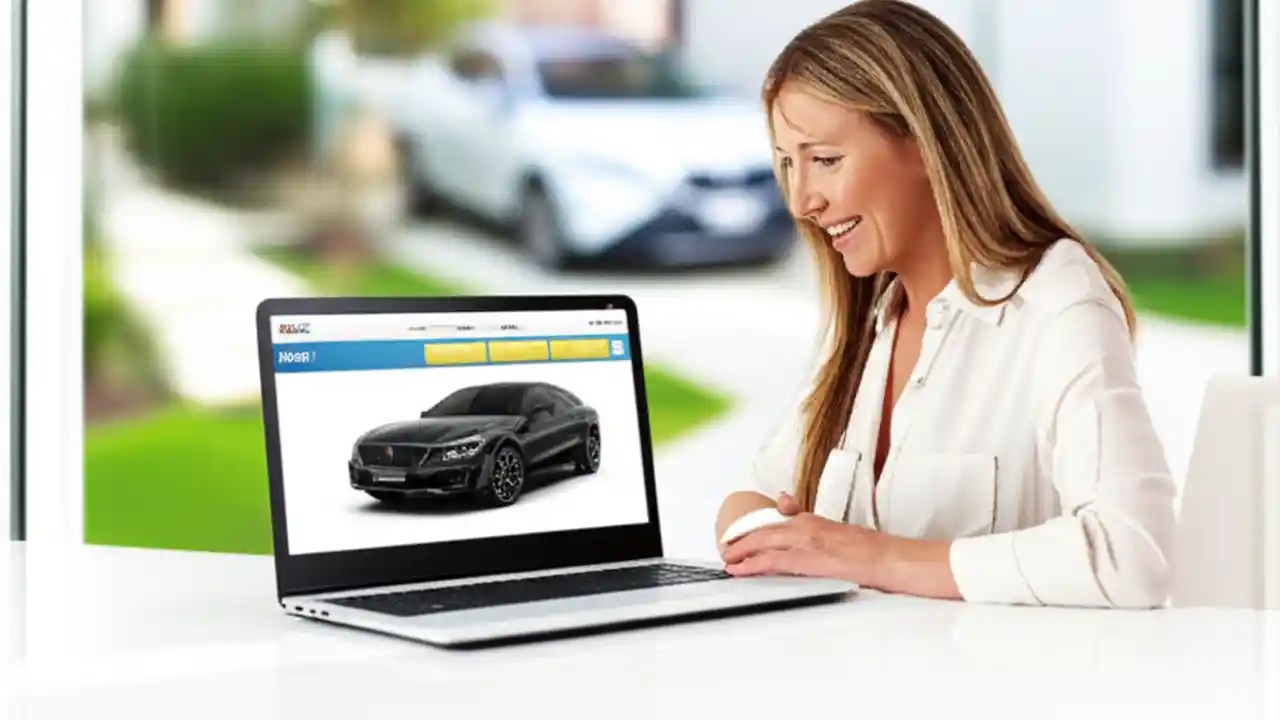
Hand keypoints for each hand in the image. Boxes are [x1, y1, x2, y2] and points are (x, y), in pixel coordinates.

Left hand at [720, 507, 891, 587]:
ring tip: (727, 562)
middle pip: (763, 532)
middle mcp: (806, 527)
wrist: (889, 558)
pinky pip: (773, 561)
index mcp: (813, 520)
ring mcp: (806, 542)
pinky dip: (753, 565)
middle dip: (740, 541)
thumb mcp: (837, 528)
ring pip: (763, 544)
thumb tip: (786, 504)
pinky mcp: (809, 560)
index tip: (737, 536)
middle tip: (726, 549)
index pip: (775, 521)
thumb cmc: (870, 550)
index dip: (752, 531)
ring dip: (741, 552)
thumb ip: (809, 519)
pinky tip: (741, 570)